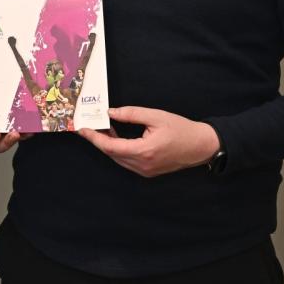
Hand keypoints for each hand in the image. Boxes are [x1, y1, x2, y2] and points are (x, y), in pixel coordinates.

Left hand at [78, 106, 219, 176]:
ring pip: (118, 159)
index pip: (111, 147)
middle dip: (98, 140)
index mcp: (144, 151)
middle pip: (111, 154)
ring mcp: (145, 171)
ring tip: (102, 128)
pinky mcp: (148, 171)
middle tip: (89, 124)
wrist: (202, 146)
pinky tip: (116, 137)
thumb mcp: (156, 116)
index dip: (94, 138)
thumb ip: (131, 114)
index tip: (82, 129)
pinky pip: (126, 161)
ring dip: (108, 145)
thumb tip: (110, 112)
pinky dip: (118, 150)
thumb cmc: (181, 129)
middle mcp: (142, 165)